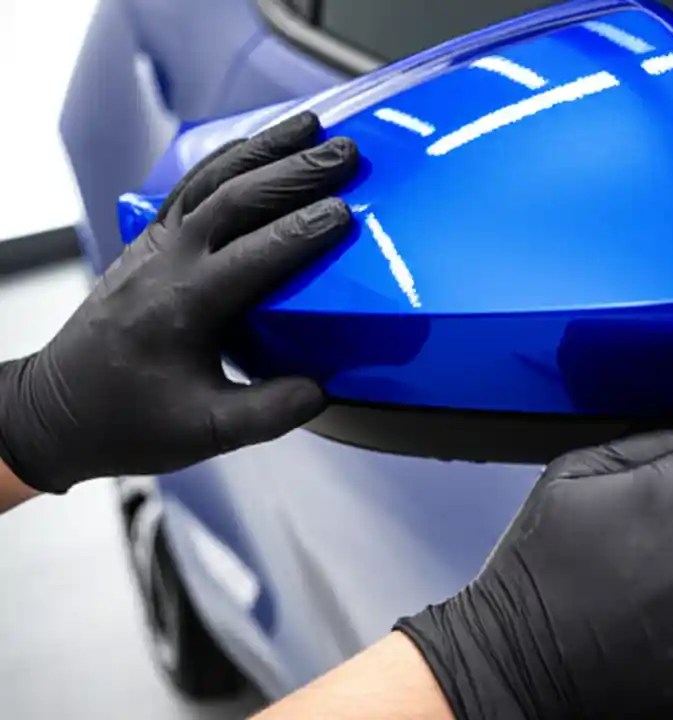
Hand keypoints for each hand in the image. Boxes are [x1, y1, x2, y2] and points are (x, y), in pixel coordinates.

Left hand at [0, 112, 357, 493]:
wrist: (58, 412)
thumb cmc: (128, 422)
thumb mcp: (206, 435)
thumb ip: (268, 413)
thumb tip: (321, 388)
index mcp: (184, 306)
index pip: (254, 254)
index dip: (301, 231)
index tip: (345, 212)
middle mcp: (166, 263)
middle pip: (233, 199)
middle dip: (293, 171)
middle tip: (343, 153)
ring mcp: (153, 247)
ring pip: (209, 181)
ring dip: (263, 150)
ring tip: (310, 126)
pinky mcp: (149, 243)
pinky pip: (190, 188)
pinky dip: (227, 161)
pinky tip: (256, 147)